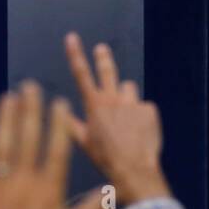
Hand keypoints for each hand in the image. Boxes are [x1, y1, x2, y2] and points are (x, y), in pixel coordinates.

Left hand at [0, 81, 102, 208]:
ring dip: (4, 119)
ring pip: (2, 146)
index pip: (56, 150)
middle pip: (28, 139)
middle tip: (31, 86)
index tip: (60, 102)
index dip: (58, 124)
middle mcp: (24, 186)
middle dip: (30, 110)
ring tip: (8, 97)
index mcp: (49, 193)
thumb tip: (109, 190)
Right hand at [63, 33, 169, 205]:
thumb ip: (72, 123)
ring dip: (126, 98)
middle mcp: (113, 100)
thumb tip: (60, 113)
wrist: (133, 169)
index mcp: (94, 106)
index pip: (81, 74)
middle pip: (107, 71)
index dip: (75, 54)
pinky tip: (139, 130)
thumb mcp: (83, 142)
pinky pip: (144, 106)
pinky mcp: (149, 110)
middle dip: (103, 59)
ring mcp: (133, 103)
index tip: (72, 38)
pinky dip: (141, 115)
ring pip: (129, 90)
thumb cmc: (105, 158)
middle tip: (102, 48)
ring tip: (126, 118)